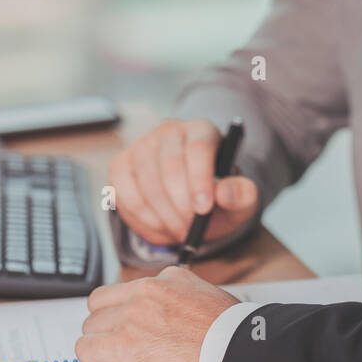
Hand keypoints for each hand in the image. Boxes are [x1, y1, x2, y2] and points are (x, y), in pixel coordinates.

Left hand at [77, 266, 239, 361]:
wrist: (234, 347)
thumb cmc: (229, 332)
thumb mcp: (206, 298)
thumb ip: (181, 299)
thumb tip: (170, 319)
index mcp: (170, 278)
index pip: (128, 288)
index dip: (124, 313)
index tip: (129, 328)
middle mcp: (147, 290)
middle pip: (101, 304)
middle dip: (106, 327)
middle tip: (117, 346)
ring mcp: (133, 314)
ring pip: (91, 326)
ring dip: (99, 345)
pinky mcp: (125, 341)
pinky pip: (86, 349)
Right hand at [108, 118, 259, 245]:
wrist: (193, 203)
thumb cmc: (218, 198)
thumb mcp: (241, 200)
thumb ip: (242, 195)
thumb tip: (225, 193)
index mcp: (203, 131)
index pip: (198, 148)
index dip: (199, 179)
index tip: (203, 209)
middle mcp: (170, 131)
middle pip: (170, 166)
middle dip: (181, 206)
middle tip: (190, 230)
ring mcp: (142, 145)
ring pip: (147, 183)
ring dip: (163, 216)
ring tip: (179, 230)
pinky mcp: (120, 164)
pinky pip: (123, 194)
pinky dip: (142, 218)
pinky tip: (159, 226)